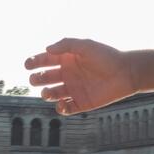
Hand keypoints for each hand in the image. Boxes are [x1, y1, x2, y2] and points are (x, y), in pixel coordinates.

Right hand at [23, 38, 137, 115]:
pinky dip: (60, 108)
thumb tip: (47, 49)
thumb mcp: (85, 45)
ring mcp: (74, 89)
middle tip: (36, 80)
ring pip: (52, 94)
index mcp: (67, 59)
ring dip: (46, 94)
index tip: (27, 65)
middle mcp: (68, 74)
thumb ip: (66, 44)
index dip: (34, 63)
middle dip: (37, 79)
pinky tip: (62, 103)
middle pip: (45, 78)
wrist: (126, 73)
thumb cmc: (106, 56)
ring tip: (47, 92)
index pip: (45, 61)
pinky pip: (65, 108)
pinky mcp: (82, 103)